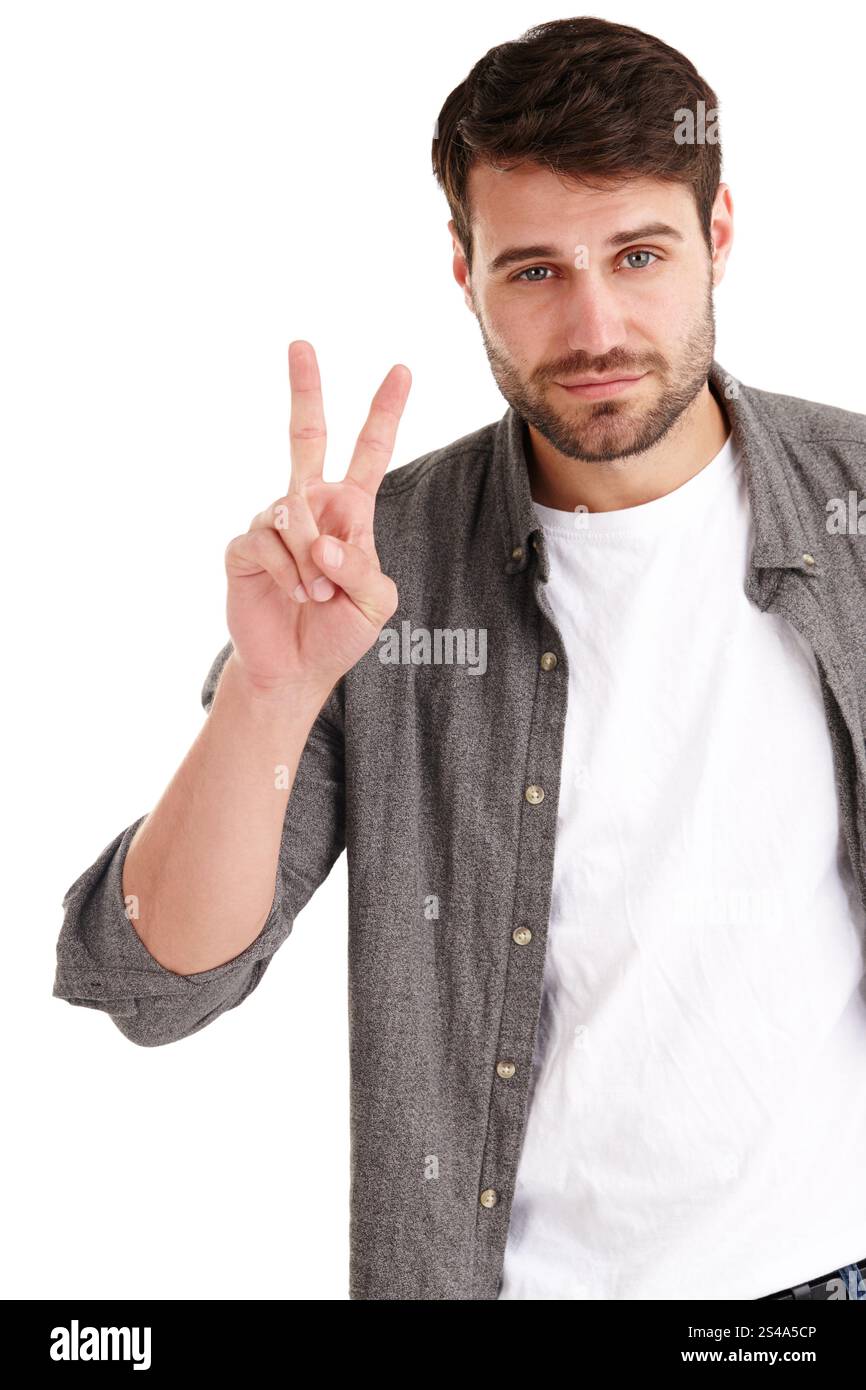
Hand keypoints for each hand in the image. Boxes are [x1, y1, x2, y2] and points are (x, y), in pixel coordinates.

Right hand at [224, 341, 410, 698]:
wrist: (297, 668)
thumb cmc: (339, 631)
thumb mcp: (375, 602)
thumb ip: (361, 567)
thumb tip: (322, 542)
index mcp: (348, 511)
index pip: (369, 452)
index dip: (385, 412)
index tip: (401, 369)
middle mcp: (308, 506)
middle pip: (306, 435)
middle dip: (305, 389)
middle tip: (300, 344)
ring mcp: (273, 523)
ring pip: (293, 513)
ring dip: (312, 559)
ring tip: (317, 595)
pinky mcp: (245, 547)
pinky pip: (268, 541)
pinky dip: (290, 571)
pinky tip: (296, 594)